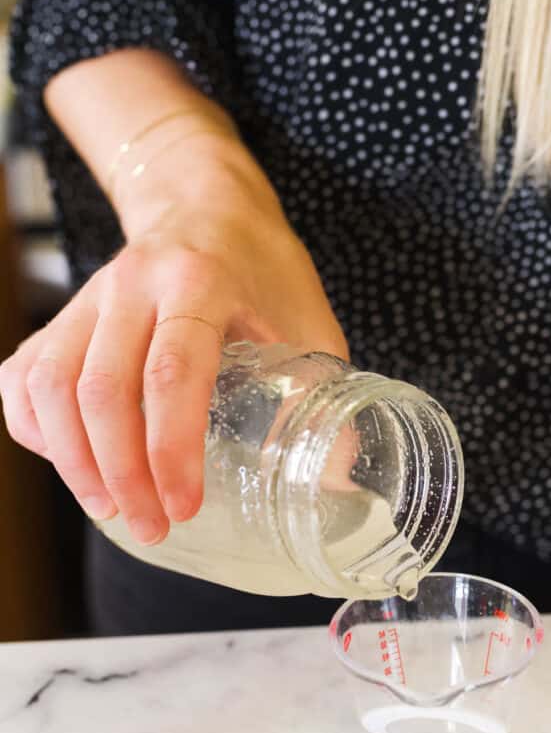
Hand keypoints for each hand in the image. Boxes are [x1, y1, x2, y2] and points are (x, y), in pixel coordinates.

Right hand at [0, 139, 346, 545]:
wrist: (206, 205)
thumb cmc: (263, 271)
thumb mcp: (310, 324)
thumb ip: (322, 396)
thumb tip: (337, 479)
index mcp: (200, 282)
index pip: (172, 372)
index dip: (171, 449)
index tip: (184, 507)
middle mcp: (132, 284)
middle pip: (100, 389)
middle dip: (120, 473)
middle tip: (150, 527)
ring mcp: (89, 297)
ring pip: (51, 385)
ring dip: (74, 461)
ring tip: (110, 509)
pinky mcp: (65, 314)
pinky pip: (25, 374)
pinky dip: (35, 426)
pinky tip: (69, 462)